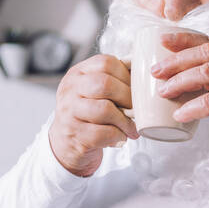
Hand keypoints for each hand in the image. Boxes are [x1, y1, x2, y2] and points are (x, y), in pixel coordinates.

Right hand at [49, 55, 137, 177]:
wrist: (65, 144)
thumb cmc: (87, 116)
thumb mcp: (93, 92)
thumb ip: (113, 81)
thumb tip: (143, 74)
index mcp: (78, 73)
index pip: (105, 62)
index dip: (126, 76)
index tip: (135, 90)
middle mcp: (70, 89)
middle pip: (105, 84)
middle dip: (127, 98)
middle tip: (136, 110)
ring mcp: (69, 112)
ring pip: (105, 109)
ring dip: (125, 120)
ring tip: (131, 127)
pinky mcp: (74, 134)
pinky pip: (103, 133)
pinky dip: (118, 135)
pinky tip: (121, 137)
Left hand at [151, 32, 208, 157]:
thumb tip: (197, 84)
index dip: (186, 39)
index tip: (163, 39)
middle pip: (207, 51)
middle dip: (177, 59)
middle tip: (156, 70)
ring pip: (207, 72)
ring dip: (180, 80)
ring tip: (163, 90)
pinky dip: (192, 108)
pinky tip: (180, 114)